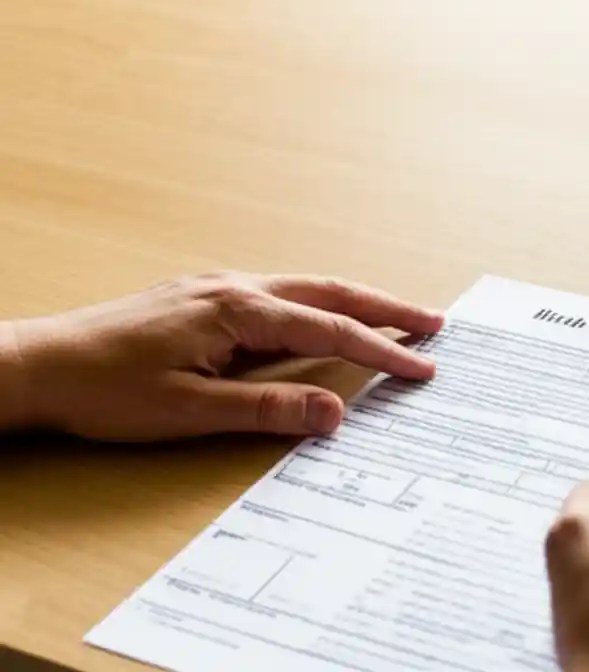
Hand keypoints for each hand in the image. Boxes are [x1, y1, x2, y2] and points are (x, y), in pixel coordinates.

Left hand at [0, 271, 442, 439]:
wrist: (39, 365)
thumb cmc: (105, 389)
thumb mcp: (189, 410)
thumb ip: (266, 409)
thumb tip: (333, 414)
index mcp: (238, 310)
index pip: (330, 330)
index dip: (382, 351)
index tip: (423, 368)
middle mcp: (234, 288)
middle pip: (330, 292)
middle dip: (386, 307)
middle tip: (435, 322)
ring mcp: (218, 288)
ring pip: (305, 288)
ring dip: (355, 302)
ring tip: (396, 318)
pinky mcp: (203, 298)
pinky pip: (279, 294)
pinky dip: (319, 304)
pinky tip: (324, 319)